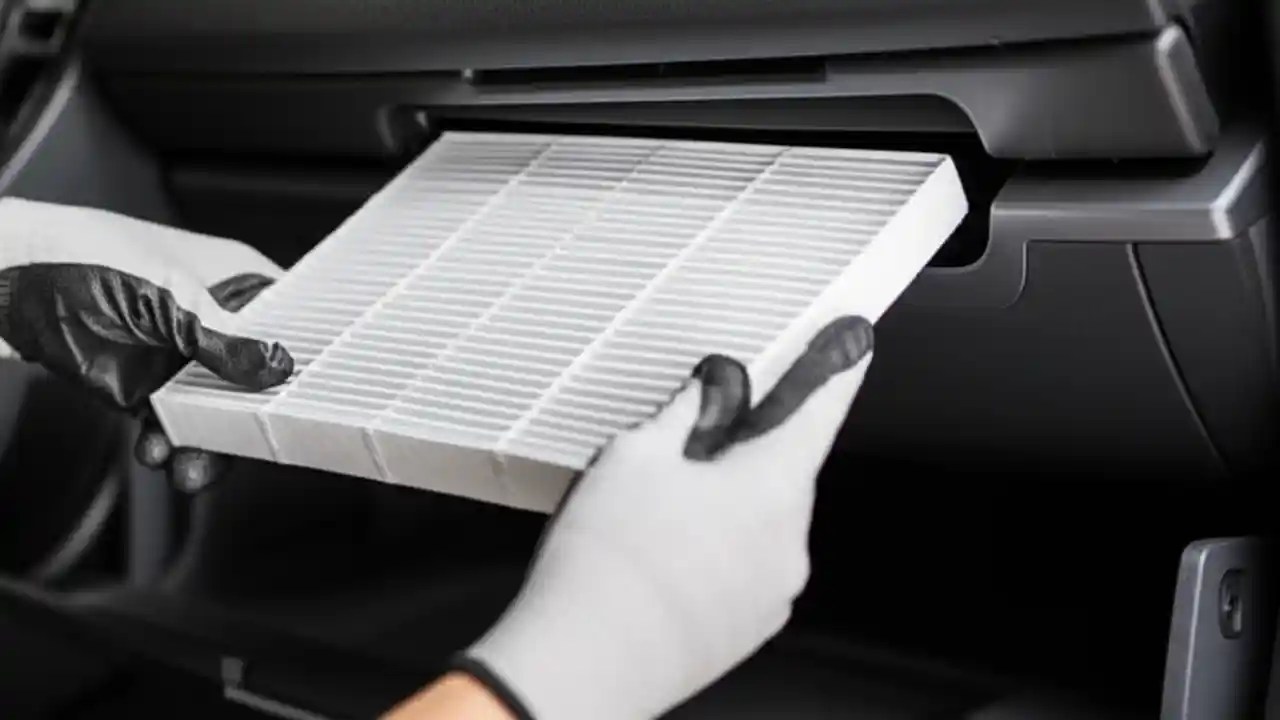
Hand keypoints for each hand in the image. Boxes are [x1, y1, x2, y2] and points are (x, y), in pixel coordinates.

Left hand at [0, 198, 292, 486]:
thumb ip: (221, 336)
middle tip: (241, 446)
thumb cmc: (76, 254)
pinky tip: (156, 450)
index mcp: (234, 282)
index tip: (307, 400)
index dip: (304, 363)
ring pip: (217, 414)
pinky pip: (175, 426)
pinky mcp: (145, 386)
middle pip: (258, 383)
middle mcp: (214, 321)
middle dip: (249, 422)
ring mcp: (180, 356)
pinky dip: (170, 446)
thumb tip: (277, 364)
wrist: (0, 281)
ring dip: (209, 445)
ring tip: (191, 464)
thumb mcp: (163, 296)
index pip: (293, 325)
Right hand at [453, 316, 873, 719]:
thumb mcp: (635, 455)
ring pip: (759, 524)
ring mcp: (772, 592)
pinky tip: (661, 558)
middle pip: (782, 472)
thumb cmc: (608, 561)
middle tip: (681, 454)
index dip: (837, 372)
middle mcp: (789, 542)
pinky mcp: (748, 629)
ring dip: (724, 509)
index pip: (822, 411)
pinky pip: (744, 570)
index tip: (855, 344)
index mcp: (773, 487)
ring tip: (654, 521)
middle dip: (741, 454)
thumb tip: (714, 388)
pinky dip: (715, 554)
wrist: (587, 663)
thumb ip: (686, 411)